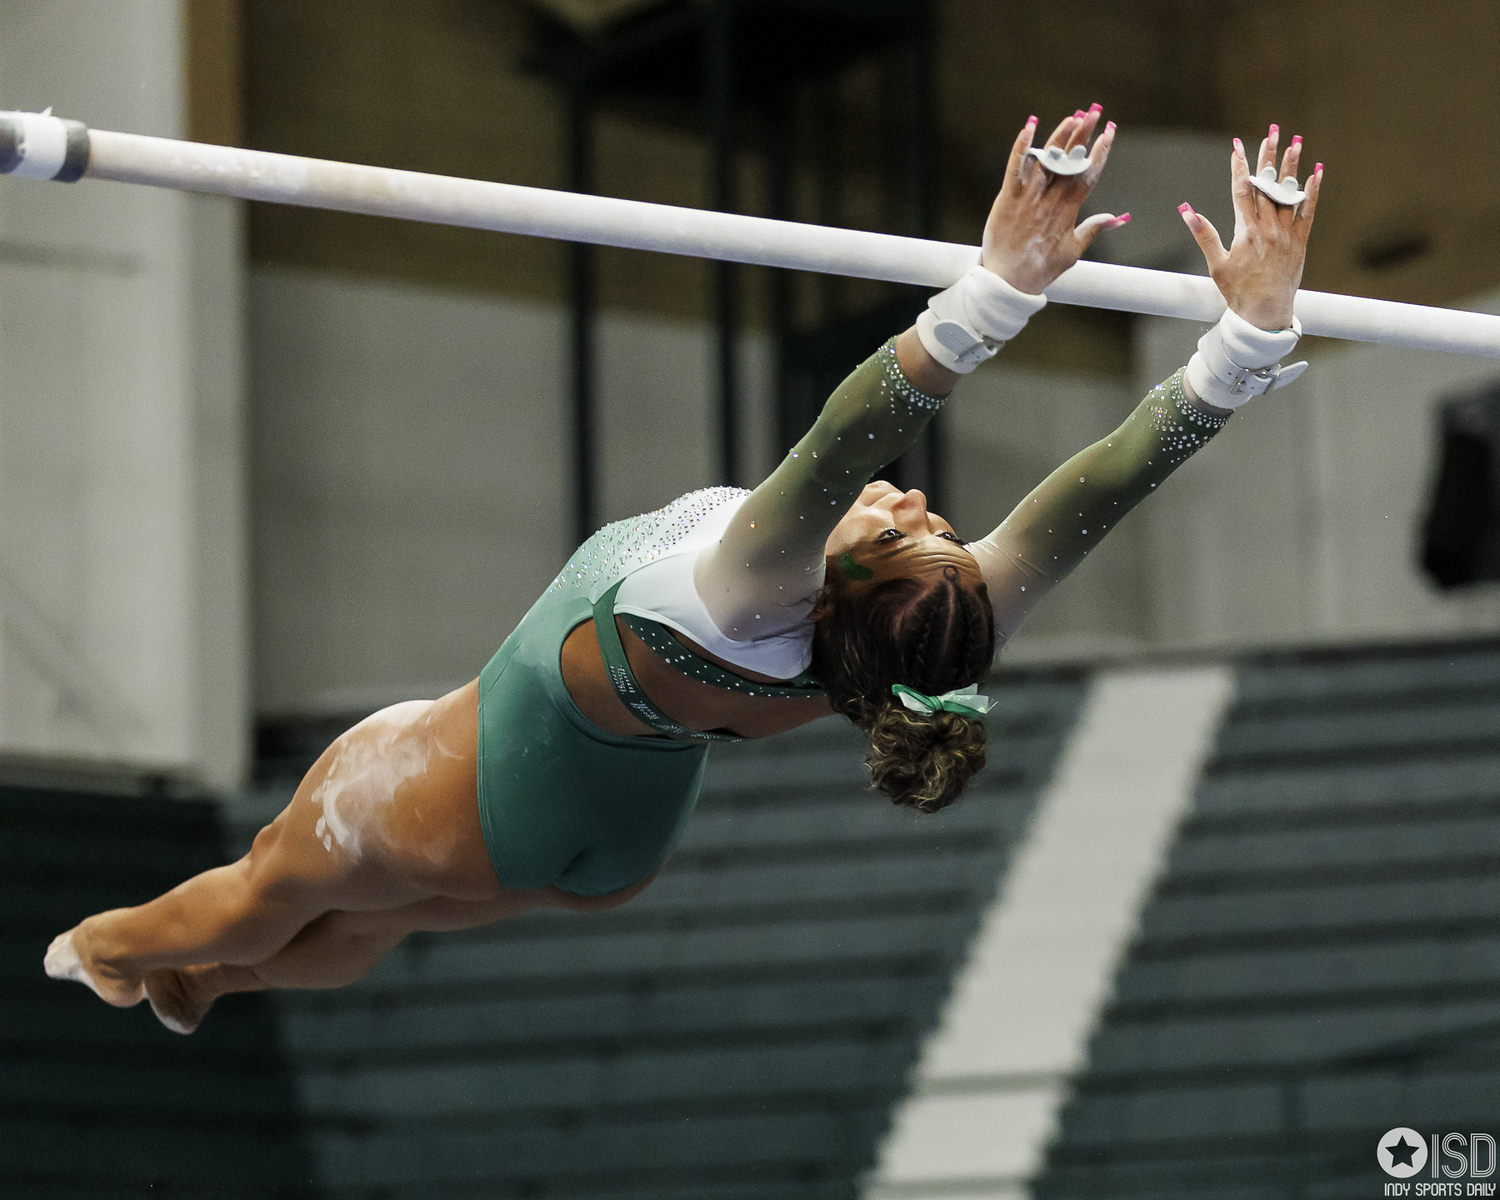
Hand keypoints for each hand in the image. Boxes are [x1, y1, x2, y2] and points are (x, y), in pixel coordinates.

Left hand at [981, 106, 1128, 294]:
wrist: (1007, 282)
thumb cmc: (1039, 269)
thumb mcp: (1072, 252)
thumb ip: (1093, 230)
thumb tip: (1118, 218)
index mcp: (1068, 211)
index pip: (1088, 175)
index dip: (1100, 152)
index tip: (1111, 132)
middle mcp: (1050, 201)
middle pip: (1070, 161)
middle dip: (1084, 135)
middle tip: (1095, 112)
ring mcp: (1028, 198)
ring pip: (1047, 160)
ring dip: (1060, 136)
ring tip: (1073, 116)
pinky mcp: (1007, 199)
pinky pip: (1015, 168)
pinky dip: (1022, 147)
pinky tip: (1030, 126)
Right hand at [1179, 125, 1321, 329]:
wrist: (1265, 313)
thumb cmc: (1238, 291)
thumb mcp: (1216, 265)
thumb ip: (1204, 234)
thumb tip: (1187, 211)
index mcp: (1246, 232)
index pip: (1242, 191)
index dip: (1239, 167)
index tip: (1237, 147)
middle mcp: (1268, 228)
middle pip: (1267, 185)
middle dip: (1267, 157)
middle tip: (1271, 132)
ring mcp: (1287, 233)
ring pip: (1289, 193)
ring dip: (1291, 166)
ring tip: (1294, 142)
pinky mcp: (1300, 241)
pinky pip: (1309, 210)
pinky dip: (1313, 190)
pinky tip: (1316, 171)